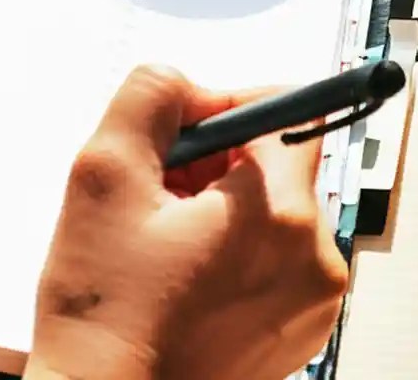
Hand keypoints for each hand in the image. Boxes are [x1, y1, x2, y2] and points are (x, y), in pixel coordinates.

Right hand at [24, 66, 348, 379]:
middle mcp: (315, 261)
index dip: (220, 110)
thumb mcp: (103, 175)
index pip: (284, 112)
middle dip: (210, 166)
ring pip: (269, 214)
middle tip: (152, 203)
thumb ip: (147, 99)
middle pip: (274, 165)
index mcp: (279, 217)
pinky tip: (176, 278)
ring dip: (215, 211)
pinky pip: (270, 261)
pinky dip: (226, 254)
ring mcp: (310, 304)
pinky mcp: (294, 332)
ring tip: (159, 248)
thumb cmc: (105, 315)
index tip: (176, 142)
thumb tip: (181, 84)